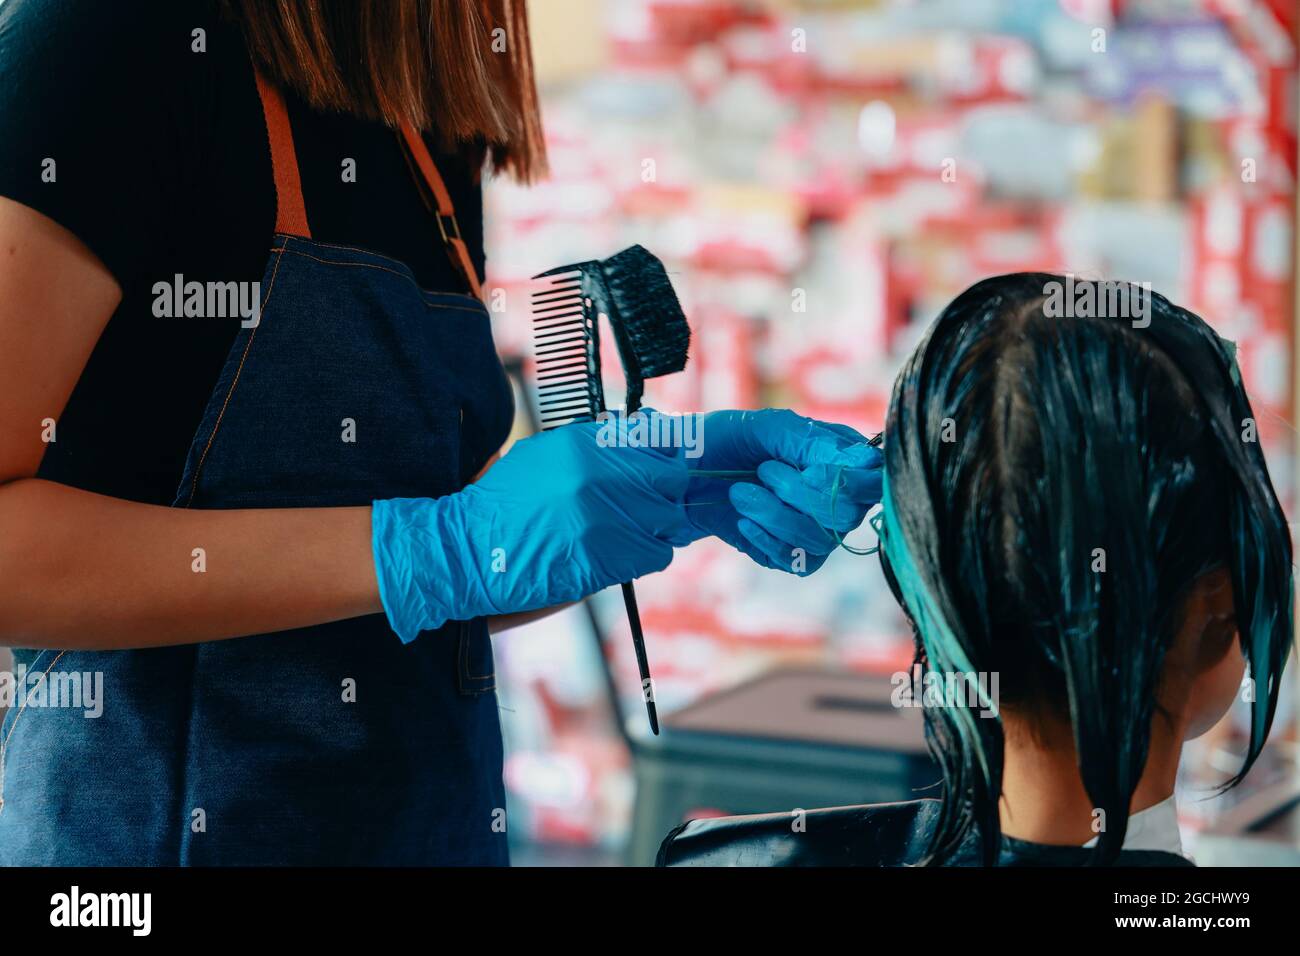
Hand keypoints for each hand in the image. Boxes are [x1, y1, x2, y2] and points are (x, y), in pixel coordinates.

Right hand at [371, 420, 693, 642]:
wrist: (468, 549)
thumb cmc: (506, 503)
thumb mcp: (544, 455)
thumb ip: (593, 446)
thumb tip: (641, 437)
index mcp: (586, 444)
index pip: (656, 438)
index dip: (666, 454)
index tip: (663, 465)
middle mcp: (601, 476)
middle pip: (671, 479)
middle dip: (665, 492)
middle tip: (650, 503)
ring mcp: (605, 519)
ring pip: (669, 519)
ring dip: (657, 526)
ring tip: (631, 532)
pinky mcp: (605, 559)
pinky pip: (656, 554)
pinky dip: (647, 554)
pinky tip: (624, 553)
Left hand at [683, 409, 881, 574]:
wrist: (684, 475)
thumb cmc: (729, 441)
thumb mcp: (768, 427)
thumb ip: (814, 442)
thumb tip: (865, 460)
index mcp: (842, 457)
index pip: (873, 481)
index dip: (847, 482)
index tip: (809, 469)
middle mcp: (839, 496)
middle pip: (846, 514)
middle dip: (799, 495)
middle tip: (764, 471)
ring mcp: (818, 529)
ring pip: (819, 539)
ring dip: (773, 515)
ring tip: (740, 492)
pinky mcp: (794, 555)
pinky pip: (796, 561)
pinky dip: (765, 539)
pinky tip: (743, 521)